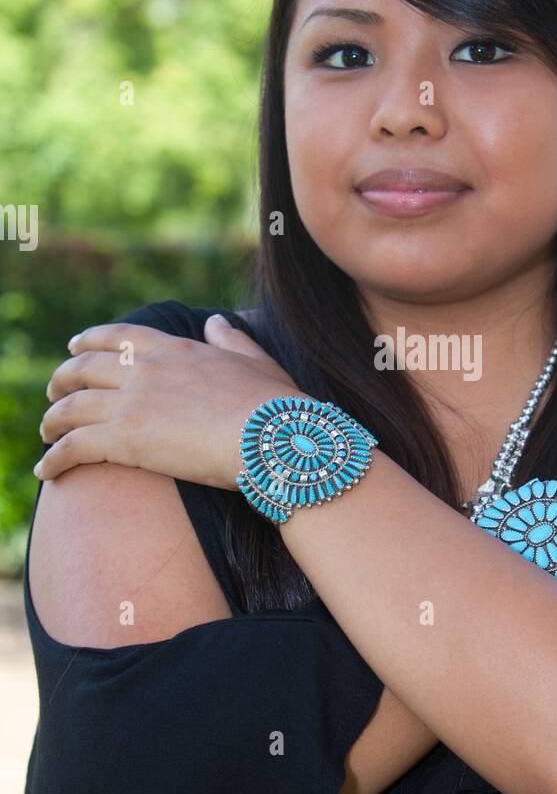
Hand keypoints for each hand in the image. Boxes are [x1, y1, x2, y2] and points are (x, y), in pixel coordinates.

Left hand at [35, 314, 301, 489]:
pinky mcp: (125, 440)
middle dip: (62, 379)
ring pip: (71, 407)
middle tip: (53, 392)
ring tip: (46, 433)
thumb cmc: (275, 405)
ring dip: (52, 420)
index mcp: (175, 350)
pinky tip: (45, 470)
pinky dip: (54, 458)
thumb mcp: (255, 361)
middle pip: (84, 368)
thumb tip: (215, 322)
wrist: (275, 438)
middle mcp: (146, 371)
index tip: (74, 347)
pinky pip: (73, 447)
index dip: (89, 341)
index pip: (119, 337)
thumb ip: (231, 339)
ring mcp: (132, 404)